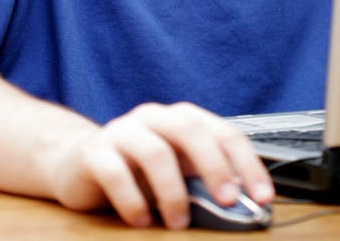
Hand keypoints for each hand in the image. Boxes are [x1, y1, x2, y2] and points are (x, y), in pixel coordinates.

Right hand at [47, 101, 273, 229]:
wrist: (77, 162)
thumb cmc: (137, 170)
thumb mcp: (176, 172)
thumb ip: (202, 181)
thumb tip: (241, 205)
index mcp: (180, 119)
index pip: (222, 132)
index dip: (246, 162)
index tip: (261, 195)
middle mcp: (153, 117)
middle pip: (189, 129)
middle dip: (214, 165)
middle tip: (228, 200)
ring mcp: (122, 131)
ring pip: (154, 151)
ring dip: (172, 190)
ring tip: (178, 222)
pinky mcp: (94, 152)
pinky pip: (115, 172)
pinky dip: (132, 199)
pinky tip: (140, 220)